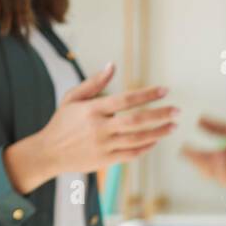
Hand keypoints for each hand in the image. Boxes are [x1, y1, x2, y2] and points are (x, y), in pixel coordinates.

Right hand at [3, 64, 177, 193]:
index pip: (125, 100)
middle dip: (159, 115)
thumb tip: (113, 65)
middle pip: (136, 121)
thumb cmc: (62, 122)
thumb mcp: (72, 98)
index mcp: (92, 109)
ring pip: (137, 139)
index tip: (165, 90)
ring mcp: (103, 145)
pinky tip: (156, 140)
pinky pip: (131, 154)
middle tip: (177, 111)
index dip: (147, 95)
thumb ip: (94, 83)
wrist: (49, 152)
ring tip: (173, 126)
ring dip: (158, 133)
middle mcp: (99, 128)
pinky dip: (145, 147)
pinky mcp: (105, 160)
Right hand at [182, 116, 225, 198]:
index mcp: (222, 159)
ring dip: (216, 169)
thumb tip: (198, 118)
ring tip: (211, 156)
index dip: (191, 154)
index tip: (181, 145)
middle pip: (209, 170)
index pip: (201, 158)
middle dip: (200, 163)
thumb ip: (220, 128)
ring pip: (223, 177)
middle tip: (191, 153)